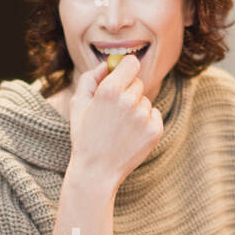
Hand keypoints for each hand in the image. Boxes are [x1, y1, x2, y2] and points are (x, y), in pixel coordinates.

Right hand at [67, 55, 163, 191]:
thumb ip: (90, 78)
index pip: (131, 63)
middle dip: (127, 92)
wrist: (97, 171)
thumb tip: (108, 64)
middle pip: (138, 82)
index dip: (126, 68)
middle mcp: (129, 101)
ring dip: (136, 109)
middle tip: (114, 112)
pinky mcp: (155, 130)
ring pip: (145, 101)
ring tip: (120, 127)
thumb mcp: (78, 104)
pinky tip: (131, 134)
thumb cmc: (85, 136)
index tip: (123, 74)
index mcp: (109, 90)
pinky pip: (154, 114)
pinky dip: (145, 121)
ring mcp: (144, 117)